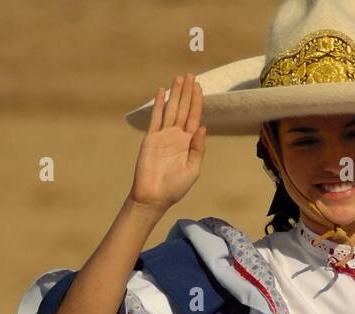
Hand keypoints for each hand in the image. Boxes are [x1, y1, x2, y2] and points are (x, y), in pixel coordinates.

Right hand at [129, 73, 206, 212]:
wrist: (154, 196)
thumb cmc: (175, 187)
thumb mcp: (193, 170)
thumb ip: (198, 148)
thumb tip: (203, 127)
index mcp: (188, 143)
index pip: (194, 118)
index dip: (197, 102)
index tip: (199, 87)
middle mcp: (176, 136)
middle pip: (183, 110)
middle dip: (187, 93)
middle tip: (190, 76)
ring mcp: (163, 136)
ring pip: (171, 110)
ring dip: (175, 95)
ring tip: (178, 78)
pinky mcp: (150, 138)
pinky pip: (155, 118)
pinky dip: (158, 105)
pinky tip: (162, 92)